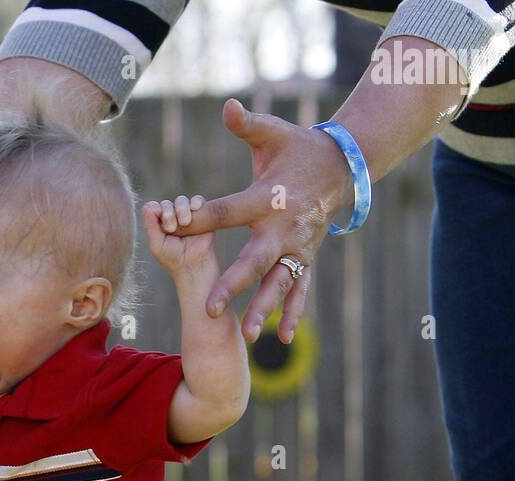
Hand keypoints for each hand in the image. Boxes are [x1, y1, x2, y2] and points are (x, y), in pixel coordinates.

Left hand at [142, 196, 217, 276]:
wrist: (194, 267)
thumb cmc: (173, 260)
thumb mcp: (157, 245)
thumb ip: (150, 226)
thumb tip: (147, 206)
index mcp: (159, 224)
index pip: (154, 208)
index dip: (157, 211)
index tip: (163, 225)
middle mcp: (173, 218)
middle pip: (167, 204)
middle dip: (168, 212)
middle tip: (171, 228)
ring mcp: (187, 216)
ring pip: (181, 201)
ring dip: (181, 208)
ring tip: (185, 222)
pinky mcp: (202, 216)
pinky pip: (199, 201)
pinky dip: (196, 202)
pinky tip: (196, 208)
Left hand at [170, 99, 353, 343]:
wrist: (342, 167)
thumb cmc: (298, 150)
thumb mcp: (273, 135)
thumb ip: (248, 125)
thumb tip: (227, 106)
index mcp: (268, 198)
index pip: (227, 212)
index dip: (198, 219)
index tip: (172, 227)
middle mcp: (283, 228)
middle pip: (253, 261)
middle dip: (233, 286)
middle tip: (211, 308)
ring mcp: (297, 248)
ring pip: (278, 284)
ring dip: (264, 310)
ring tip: (249, 335)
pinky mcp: (307, 259)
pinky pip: (299, 290)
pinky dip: (292, 314)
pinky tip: (280, 338)